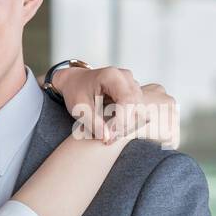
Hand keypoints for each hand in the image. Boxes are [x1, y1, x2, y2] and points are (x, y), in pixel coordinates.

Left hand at [50, 65, 176, 146]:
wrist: (75, 81)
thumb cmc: (76, 92)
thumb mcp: (79, 108)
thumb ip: (93, 123)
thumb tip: (107, 137)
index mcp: (112, 76)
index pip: (127, 99)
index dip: (122, 119)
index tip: (111, 136)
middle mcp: (126, 77)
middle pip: (136, 104)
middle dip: (125, 124)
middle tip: (109, 139)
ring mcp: (132, 83)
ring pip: (140, 108)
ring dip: (127, 124)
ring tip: (110, 135)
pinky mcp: (133, 92)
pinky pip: (138, 109)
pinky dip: (128, 121)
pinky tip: (114, 129)